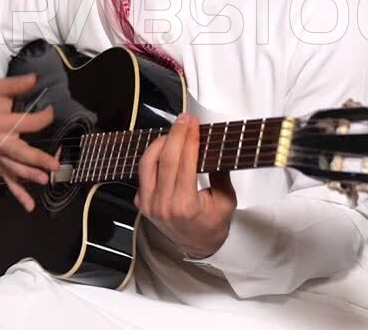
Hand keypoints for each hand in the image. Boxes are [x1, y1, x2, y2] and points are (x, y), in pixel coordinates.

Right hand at [0, 74, 58, 212]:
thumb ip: (17, 84)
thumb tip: (34, 78)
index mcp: (0, 122)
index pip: (27, 123)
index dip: (43, 117)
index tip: (51, 112)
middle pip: (20, 153)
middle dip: (37, 160)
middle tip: (54, 165)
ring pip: (14, 169)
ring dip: (30, 176)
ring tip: (46, 180)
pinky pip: (8, 180)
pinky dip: (18, 194)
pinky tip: (29, 205)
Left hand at [134, 113, 236, 258]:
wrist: (197, 246)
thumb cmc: (212, 225)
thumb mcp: (226, 201)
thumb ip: (221, 174)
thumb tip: (215, 146)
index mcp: (185, 206)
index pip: (185, 163)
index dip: (189, 138)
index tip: (194, 123)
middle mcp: (163, 205)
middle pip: (165, 159)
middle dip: (176, 134)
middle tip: (185, 120)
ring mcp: (148, 205)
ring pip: (147, 163)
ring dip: (160, 143)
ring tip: (174, 133)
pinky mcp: (141, 203)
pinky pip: (142, 174)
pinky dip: (152, 157)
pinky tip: (164, 149)